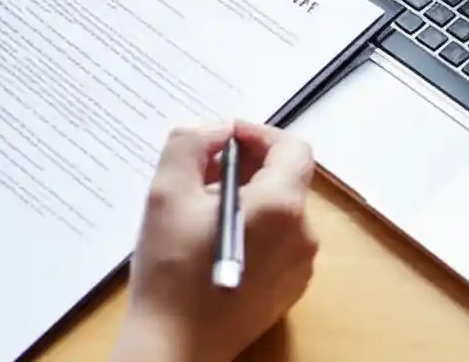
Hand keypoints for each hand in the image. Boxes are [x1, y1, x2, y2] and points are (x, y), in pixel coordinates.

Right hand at [113, 122, 319, 361]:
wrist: (175, 346)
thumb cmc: (170, 272)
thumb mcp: (166, 192)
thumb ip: (191, 143)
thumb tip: (218, 129)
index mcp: (282, 206)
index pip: (292, 146)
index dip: (258, 134)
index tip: (223, 139)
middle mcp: (302, 234)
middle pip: (286, 179)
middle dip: (246, 167)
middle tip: (201, 175)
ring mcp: (299, 266)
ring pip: (280, 211)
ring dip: (246, 199)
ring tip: (201, 212)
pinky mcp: (288, 289)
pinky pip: (278, 242)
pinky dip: (252, 230)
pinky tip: (214, 242)